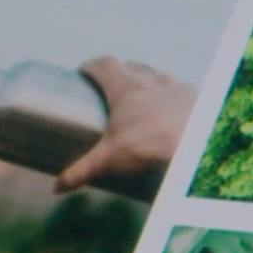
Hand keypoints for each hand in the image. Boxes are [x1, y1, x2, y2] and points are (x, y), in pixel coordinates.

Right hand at [58, 57, 189, 196]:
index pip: (102, 64)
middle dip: (118, 73)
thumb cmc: (149, 147)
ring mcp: (174, 85)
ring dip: (145, 81)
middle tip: (110, 88)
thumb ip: (81, 171)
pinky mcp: (193, 96)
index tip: (83, 73)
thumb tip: (57, 187)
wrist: (194, 149)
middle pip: (128, 66)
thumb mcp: (109, 160)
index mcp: (125, 86)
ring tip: (141, 97)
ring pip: (155, 75)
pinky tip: (170, 106)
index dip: (91, 66)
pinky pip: (179, 89)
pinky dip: (171, 94)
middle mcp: (149, 79)